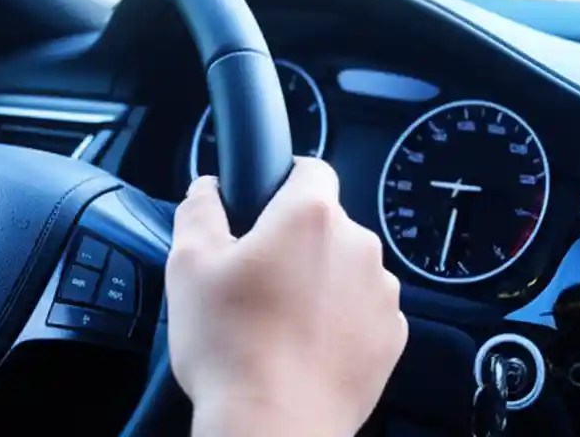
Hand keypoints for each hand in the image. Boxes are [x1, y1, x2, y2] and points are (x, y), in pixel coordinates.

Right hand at [167, 158, 407, 436]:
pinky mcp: (390, 337)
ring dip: (318, 282)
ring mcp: (380, 294)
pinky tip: (301, 345)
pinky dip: (338, 321)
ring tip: (276, 321)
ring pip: (345, 268)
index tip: (263, 204)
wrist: (274, 427)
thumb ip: (199, 210)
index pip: (309, 167)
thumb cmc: (232, 350)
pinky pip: (361, 311)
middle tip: (253, 278)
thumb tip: (207, 189)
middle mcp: (357, 246)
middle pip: (326, 223)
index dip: (282, 180)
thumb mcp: (188, 267)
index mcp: (310, 216)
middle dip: (293, 242)